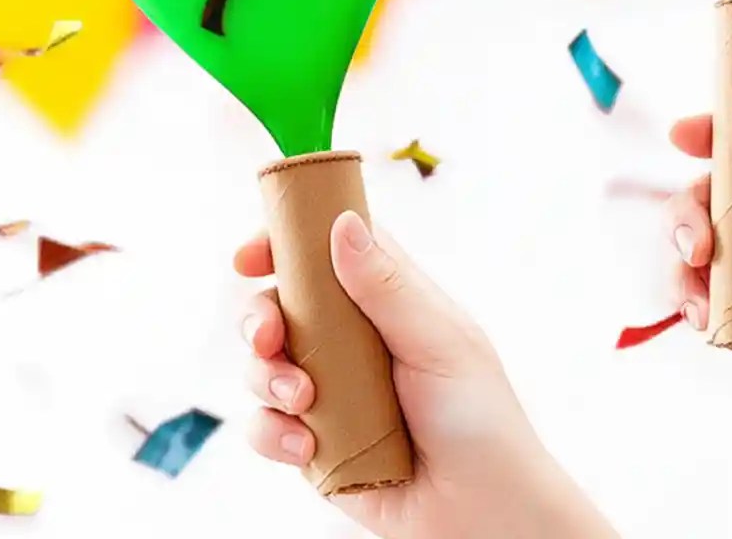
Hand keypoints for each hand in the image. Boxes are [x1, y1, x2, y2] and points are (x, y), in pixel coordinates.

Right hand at [234, 213, 616, 538]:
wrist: (482, 514)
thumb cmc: (480, 421)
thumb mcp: (439, 343)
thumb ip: (387, 287)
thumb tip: (343, 223)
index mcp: (391, 303)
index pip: (330, 252)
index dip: (285, 243)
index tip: (249, 255)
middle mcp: (354, 342)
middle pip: (281, 306)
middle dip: (259, 317)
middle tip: (267, 337)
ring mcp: (331, 392)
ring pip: (263, 366)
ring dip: (267, 378)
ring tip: (303, 399)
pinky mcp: (314, 443)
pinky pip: (266, 427)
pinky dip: (274, 433)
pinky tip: (306, 445)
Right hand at [666, 79, 731, 536]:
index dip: (719, 131)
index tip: (680, 134)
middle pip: (716, 189)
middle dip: (692, 210)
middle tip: (695, 245)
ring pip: (698, 238)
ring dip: (684, 260)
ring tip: (698, 294)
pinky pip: (695, 287)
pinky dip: (689, 297)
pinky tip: (705, 320)